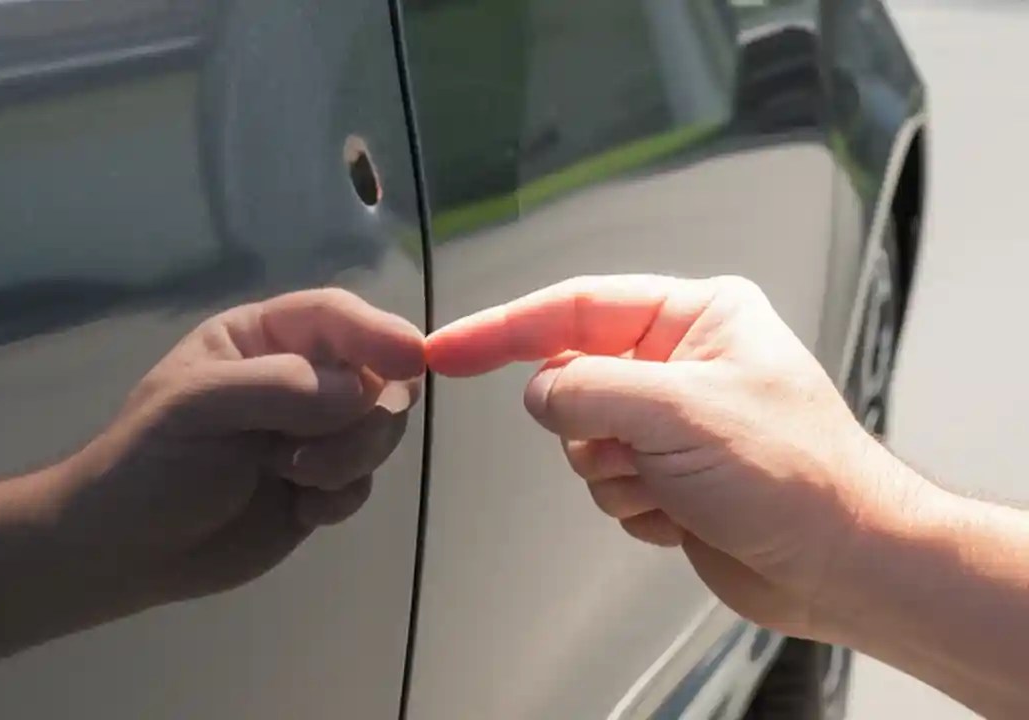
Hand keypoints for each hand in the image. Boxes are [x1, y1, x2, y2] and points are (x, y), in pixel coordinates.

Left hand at [56, 289, 423, 601]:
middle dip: (364, 416)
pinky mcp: (319, 486)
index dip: (378, 334)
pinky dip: (342, 497)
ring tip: (291, 479)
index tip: (413, 359)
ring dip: (349, 459)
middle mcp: (297, 378)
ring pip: (379, 430)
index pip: (337, 318)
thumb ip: (281, 388)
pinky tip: (300, 511)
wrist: (126, 551)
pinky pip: (364, 481)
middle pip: (377, 375)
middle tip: (311, 456)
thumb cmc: (149, 462)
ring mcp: (312, 434)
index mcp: (262, 338)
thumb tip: (363, 392)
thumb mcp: (198, 407)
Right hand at [426, 275, 916, 636]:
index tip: (449, 348)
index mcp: (696, 316)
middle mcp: (681, 362)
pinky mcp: (670, 474)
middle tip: (643, 452)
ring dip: (618, 476)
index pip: (574, 307)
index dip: (503, 329)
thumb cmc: (799, 475)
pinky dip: (634, 507)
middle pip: (573, 381)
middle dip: (594, 430)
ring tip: (677, 488)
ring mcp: (673, 422)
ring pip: (583, 441)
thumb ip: (590, 390)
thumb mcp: (681, 412)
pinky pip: (607, 485)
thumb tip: (537, 392)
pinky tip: (685, 514)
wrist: (843, 564)